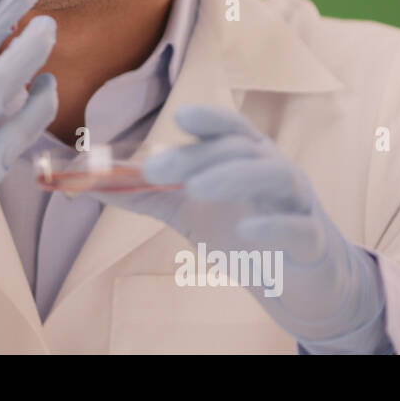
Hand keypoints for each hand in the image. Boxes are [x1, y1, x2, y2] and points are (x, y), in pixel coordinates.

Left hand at [90, 104, 389, 352]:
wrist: (300, 281)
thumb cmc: (243, 231)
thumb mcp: (189, 211)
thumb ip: (146, 193)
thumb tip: (88, 181)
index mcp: (248, 156)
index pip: (231, 128)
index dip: (209, 120)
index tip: (179, 119)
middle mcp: (276, 170)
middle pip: (240, 151)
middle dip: (197, 157)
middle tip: (155, 168)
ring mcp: (297, 203)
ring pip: (275, 176)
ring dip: (234, 177)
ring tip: (195, 187)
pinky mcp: (311, 240)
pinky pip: (297, 227)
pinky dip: (272, 226)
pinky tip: (246, 229)